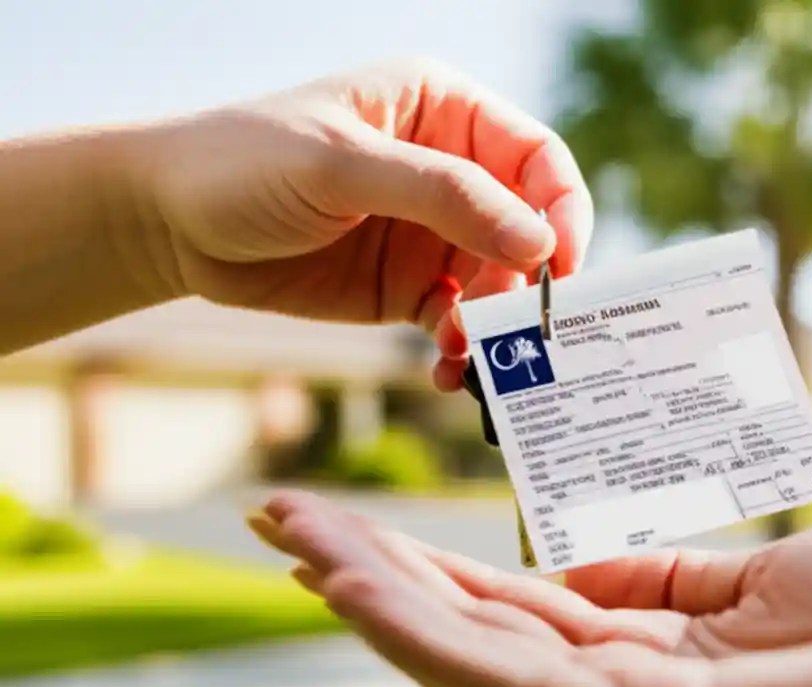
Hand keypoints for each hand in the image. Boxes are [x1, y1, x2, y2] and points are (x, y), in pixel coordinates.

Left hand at [134, 58, 591, 389]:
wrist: (167, 222)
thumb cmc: (244, 163)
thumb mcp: (343, 166)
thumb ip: (444, 195)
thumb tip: (539, 242)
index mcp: (444, 111)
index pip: (535, 157)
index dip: (561, 209)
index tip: (562, 266)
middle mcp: (449, 170)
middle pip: (527, 228)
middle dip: (530, 281)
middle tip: (524, 331)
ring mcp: (432, 232)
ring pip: (499, 284)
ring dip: (496, 326)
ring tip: (467, 355)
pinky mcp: (409, 286)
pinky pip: (460, 321)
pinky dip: (463, 349)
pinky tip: (445, 369)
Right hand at [249, 491, 811, 686]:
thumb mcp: (766, 590)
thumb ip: (661, 590)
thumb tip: (574, 568)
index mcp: (659, 673)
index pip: (519, 627)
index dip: (429, 581)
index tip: (358, 529)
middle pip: (478, 650)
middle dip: (376, 589)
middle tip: (283, 526)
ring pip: (480, 672)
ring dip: (383, 608)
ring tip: (302, 546)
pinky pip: (530, 685)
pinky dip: (439, 640)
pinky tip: (373, 591)